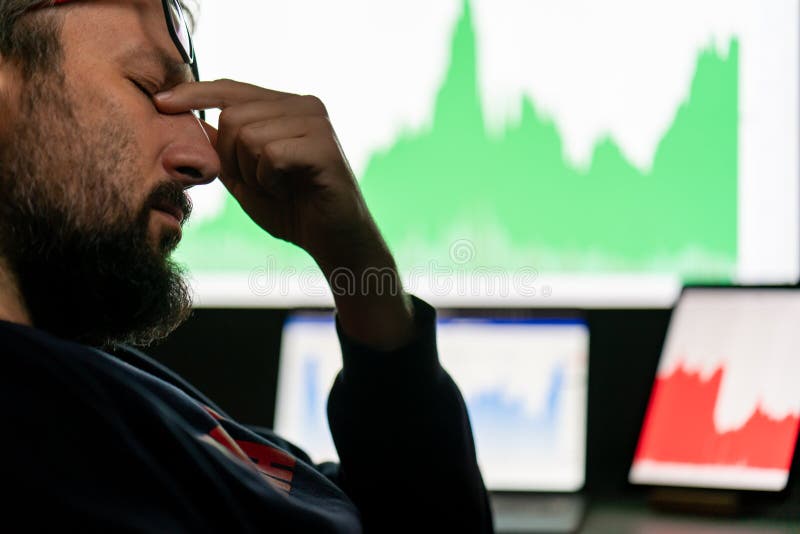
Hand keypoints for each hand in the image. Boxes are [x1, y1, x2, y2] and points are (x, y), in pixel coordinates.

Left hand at [156, 80, 414, 348]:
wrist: (333, 242)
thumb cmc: (292, 211)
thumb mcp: (245, 178)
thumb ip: (222, 150)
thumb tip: (190, 121)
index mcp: (286, 107)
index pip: (232, 89)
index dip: (195, 94)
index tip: (161, 103)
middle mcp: (305, 106)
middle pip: (233, 115)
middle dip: (233, 158)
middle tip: (261, 183)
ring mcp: (317, 124)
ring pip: (249, 135)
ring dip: (253, 173)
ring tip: (279, 188)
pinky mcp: (324, 147)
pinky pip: (270, 154)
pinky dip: (270, 180)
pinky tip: (290, 190)